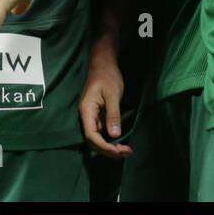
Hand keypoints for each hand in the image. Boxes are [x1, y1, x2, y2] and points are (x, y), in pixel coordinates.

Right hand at [80, 40, 131, 157]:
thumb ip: (113, 115)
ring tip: (125, 150)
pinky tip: (120, 141)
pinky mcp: (96, 114)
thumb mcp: (112, 94)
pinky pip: (100, 132)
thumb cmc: (107, 75)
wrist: (103, 62)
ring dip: (109, 147)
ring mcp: (90, 116)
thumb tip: (114, 136)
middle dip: (109, 150)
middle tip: (127, 152)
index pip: (92, 135)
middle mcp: (86, 115)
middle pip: (93, 140)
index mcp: (86, 110)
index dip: (105, 146)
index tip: (120, 151)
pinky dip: (109, 139)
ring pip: (96, 137)